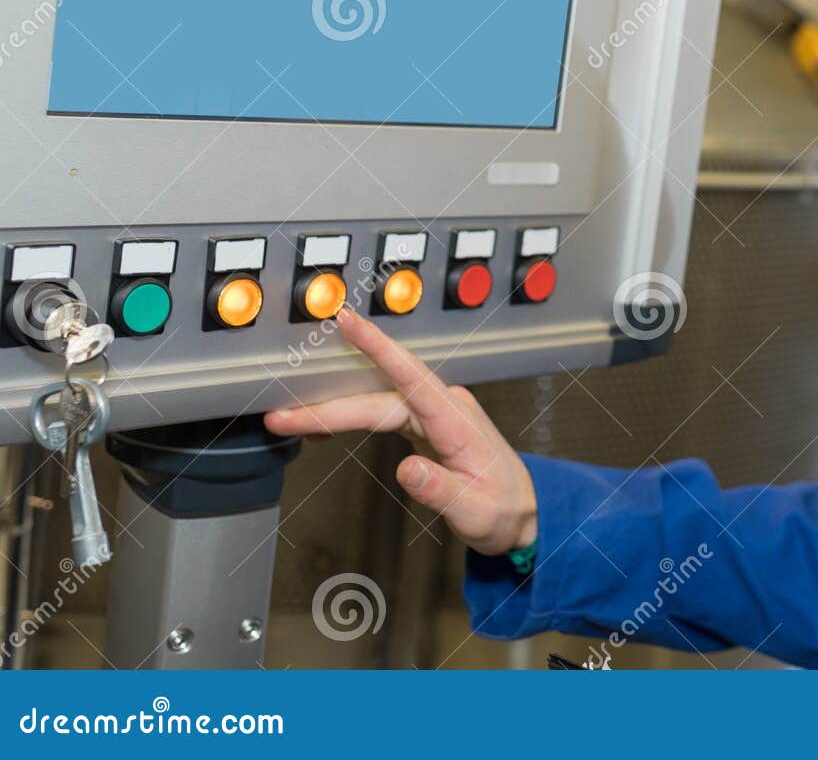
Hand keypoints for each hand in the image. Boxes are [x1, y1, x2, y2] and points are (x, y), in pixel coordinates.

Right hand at [264, 308, 537, 555]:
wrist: (521, 512)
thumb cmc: (502, 510)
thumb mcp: (475, 512)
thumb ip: (440, 490)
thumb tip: (406, 469)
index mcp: (457, 421)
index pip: (411, 375)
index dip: (377, 346)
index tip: (349, 321)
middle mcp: (446, 407)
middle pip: (377, 398)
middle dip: (327, 405)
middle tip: (282, 417)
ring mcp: (436, 412)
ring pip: (375, 402)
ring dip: (332, 408)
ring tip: (289, 418)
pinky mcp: (427, 422)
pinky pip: (381, 410)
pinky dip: (350, 416)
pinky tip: (323, 424)